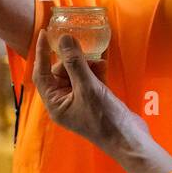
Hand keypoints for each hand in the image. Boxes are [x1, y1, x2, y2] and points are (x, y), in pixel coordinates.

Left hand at [32, 31, 126, 146]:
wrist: (130, 140)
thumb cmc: (104, 118)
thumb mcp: (88, 87)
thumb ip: (74, 62)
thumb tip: (64, 39)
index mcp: (55, 103)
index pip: (41, 73)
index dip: (41, 53)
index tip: (44, 33)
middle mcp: (64, 102)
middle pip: (60, 72)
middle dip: (72, 60)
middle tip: (85, 52)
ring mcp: (79, 101)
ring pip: (76, 74)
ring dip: (86, 64)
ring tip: (99, 62)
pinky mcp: (94, 99)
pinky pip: (89, 79)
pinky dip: (94, 71)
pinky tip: (103, 65)